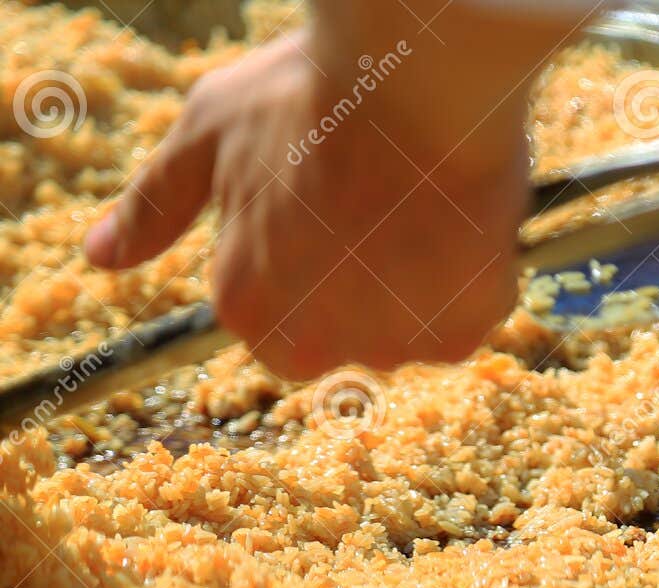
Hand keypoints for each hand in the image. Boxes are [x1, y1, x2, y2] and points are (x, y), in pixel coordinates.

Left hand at [85, 3, 583, 378]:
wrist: (416, 83)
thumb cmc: (305, 100)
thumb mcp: (206, 136)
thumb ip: (153, 208)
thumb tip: (101, 258)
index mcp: (245, 307)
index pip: (280, 317)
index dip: (310, 261)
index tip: (329, 208)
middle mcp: (315, 346)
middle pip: (350, 333)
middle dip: (366, 285)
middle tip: (379, 209)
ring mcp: (392, 345)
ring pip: (412, 325)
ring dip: (420, 280)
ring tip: (417, 208)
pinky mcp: (460, 334)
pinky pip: (467, 318)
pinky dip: (470, 280)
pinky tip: (457, 224)